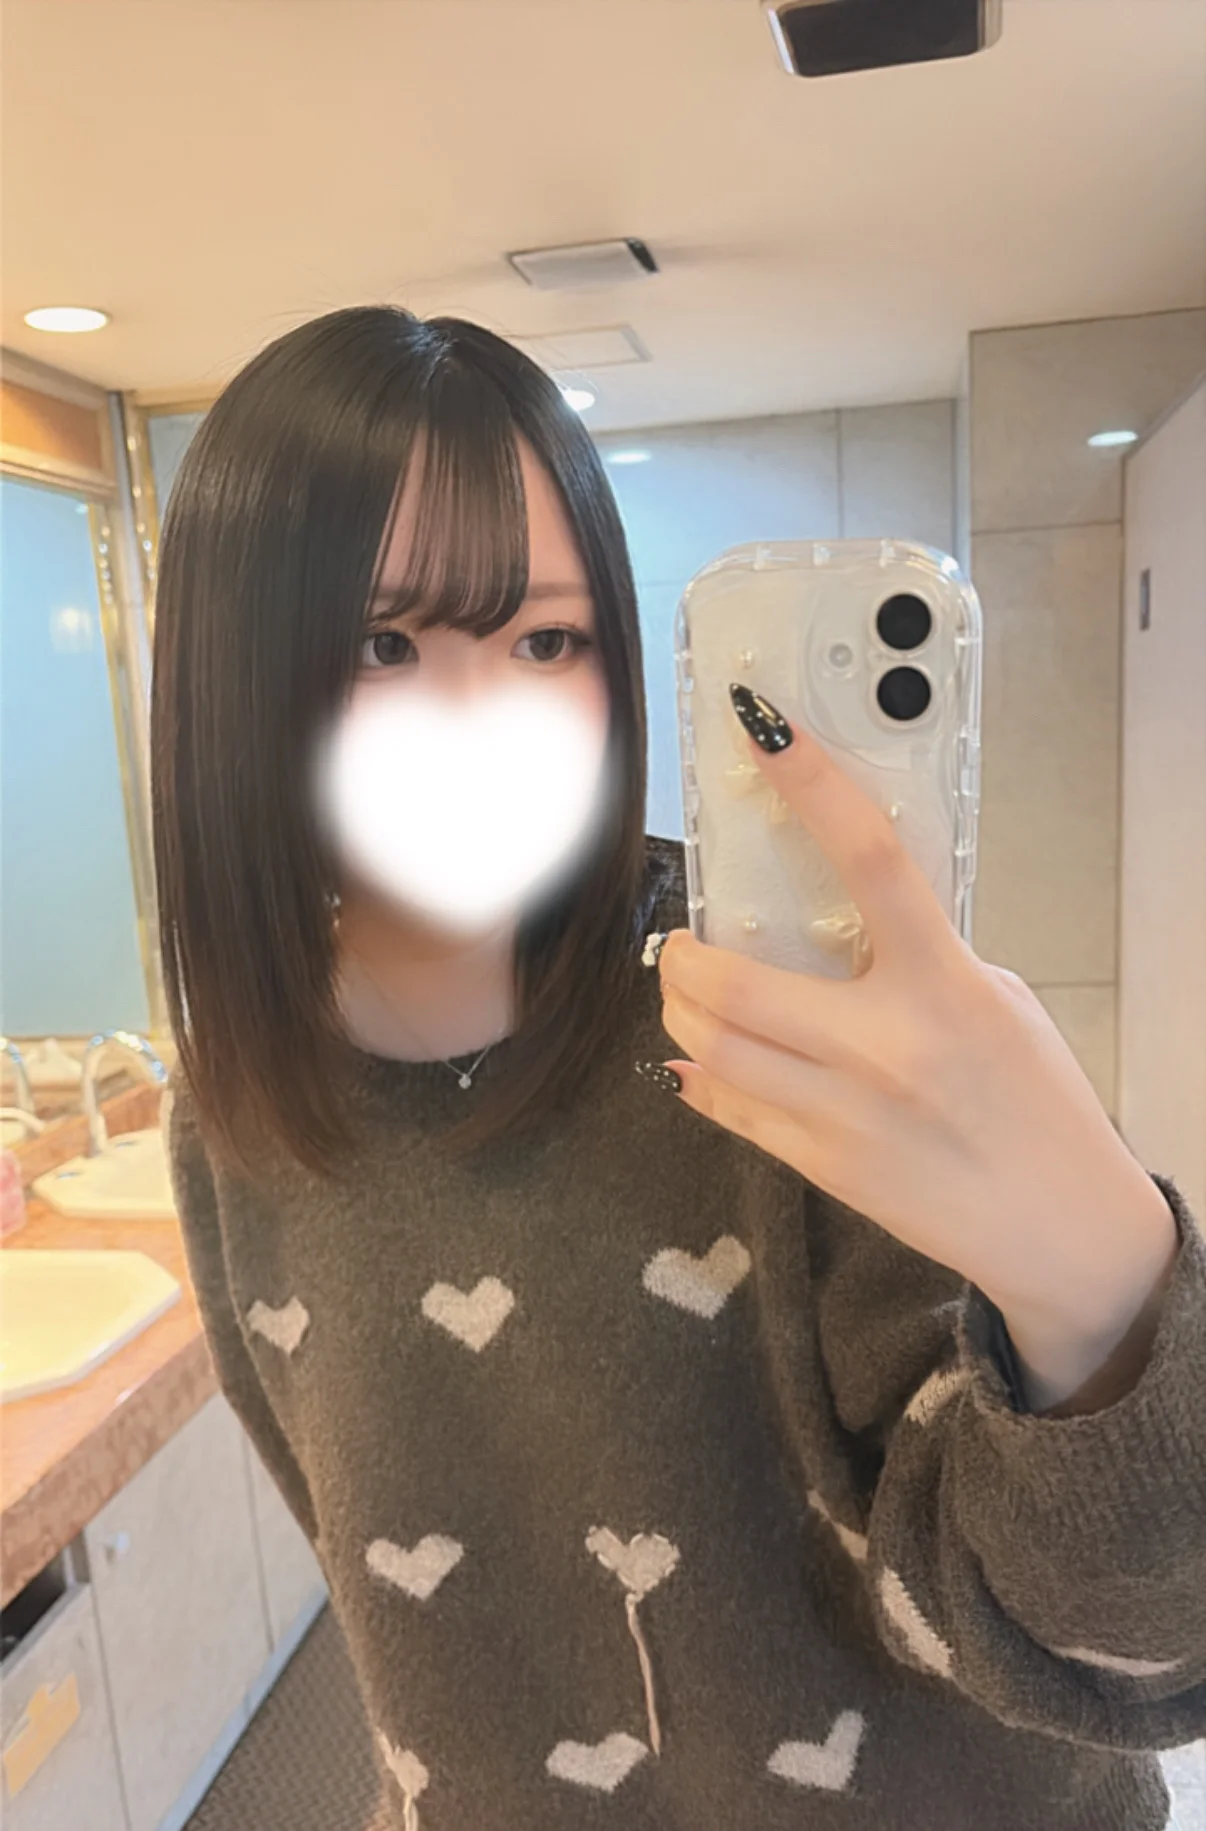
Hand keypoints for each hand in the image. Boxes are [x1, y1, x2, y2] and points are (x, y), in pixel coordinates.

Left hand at [654, 695, 1177, 1392]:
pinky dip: (703, 1073)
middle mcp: (884, 1045)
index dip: (812, 783)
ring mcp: (843, 1111)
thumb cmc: (1038, 1103)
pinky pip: (727, 1107)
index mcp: (943, 984)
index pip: (870, 858)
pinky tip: (704, 1058)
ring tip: (684, 992)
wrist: (1061, 1226)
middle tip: (679, 939)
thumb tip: (844, 923)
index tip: (764, 728)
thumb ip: (923, 958)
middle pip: (736, 982)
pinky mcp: (822, 1164)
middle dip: (682, 953)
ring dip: (678, 1009)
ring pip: (709, 1048)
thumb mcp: (999, 1001)